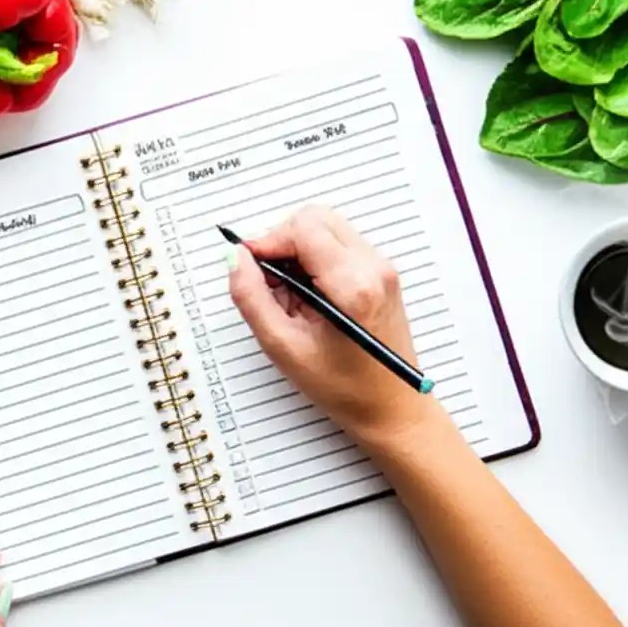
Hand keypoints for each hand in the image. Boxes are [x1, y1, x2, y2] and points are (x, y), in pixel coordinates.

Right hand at [227, 205, 438, 451]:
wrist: (391, 407)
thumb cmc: (345, 387)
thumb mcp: (283, 346)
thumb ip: (252, 297)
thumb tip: (236, 260)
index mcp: (353, 285)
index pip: (303, 228)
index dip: (268, 241)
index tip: (251, 265)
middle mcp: (374, 268)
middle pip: (316, 219)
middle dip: (283, 241)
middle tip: (270, 281)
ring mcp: (382, 268)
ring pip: (327, 228)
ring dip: (299, 251)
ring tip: (290, 294)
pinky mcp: (382, 273)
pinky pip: (339, 244)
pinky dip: (315, 259)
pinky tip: (309, 295)